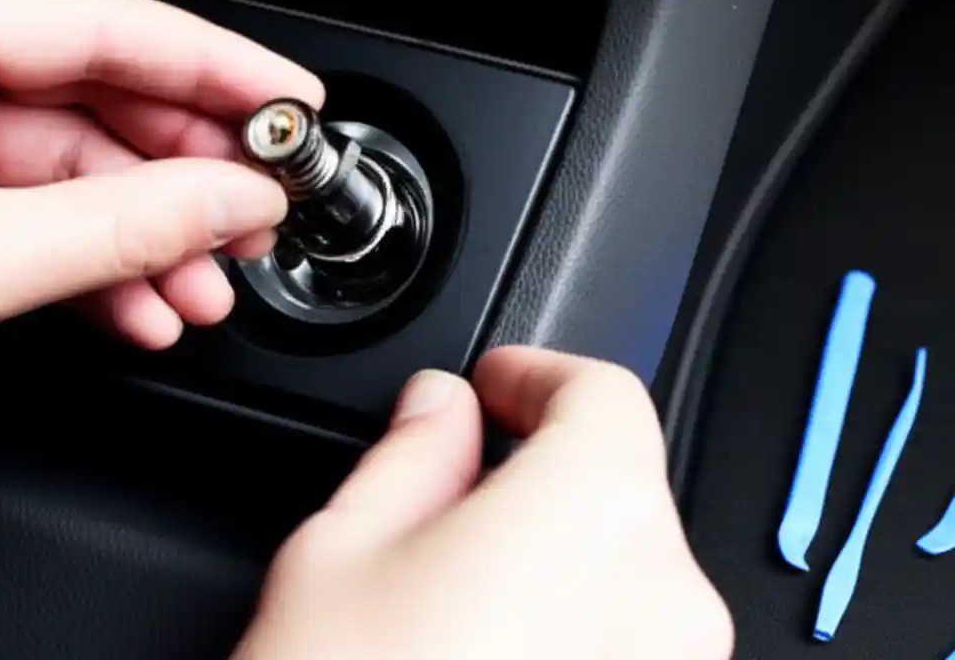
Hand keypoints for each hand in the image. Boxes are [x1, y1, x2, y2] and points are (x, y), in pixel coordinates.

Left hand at [0, 0, 322, 479]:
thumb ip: (122, 225)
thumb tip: (230, 196)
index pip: (97, 22)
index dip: (212, 69)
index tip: (289, 104)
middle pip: (88, 91)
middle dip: (180, 167)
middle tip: (258, 208)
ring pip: (63, 162)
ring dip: (140, 231)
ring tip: (204, 282)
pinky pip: (22, 208)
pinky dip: (84, 258)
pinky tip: (138, 303)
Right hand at [232, 346, 732, 658]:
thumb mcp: (340, 553)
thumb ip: (408, 454)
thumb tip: (437, 410)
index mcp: (592, 514)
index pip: (602, 395)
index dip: (537, 375)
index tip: (496, 385)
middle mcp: (665, 599)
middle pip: (617, 485)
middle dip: (536, 470)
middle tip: (444, 489)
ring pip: (623, 573)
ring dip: (552, 556)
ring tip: (447, 595)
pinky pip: (626, 647)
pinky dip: (570, 629)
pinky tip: (480, 656)